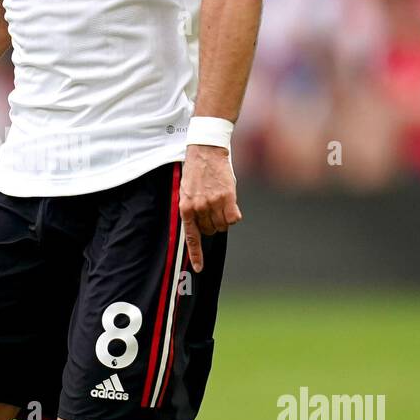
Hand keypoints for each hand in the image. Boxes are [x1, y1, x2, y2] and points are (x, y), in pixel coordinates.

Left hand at [180, 145, 241, 269]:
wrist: (206, 150)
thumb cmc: (197, 172)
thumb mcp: (188, 192)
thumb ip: (193, 211)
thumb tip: (203, 230)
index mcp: (185, 208)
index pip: (191, 237)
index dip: (196, 255)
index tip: (199, 268)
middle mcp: (198, 208)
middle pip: (210, 231)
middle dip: (212, 224)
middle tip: (212, 207)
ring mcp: (213, 203)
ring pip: (223, 226)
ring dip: (223, 218)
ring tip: (219, 201)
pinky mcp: (227, 197)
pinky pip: (234, 219)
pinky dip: (233, 214)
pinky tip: (229, 202)